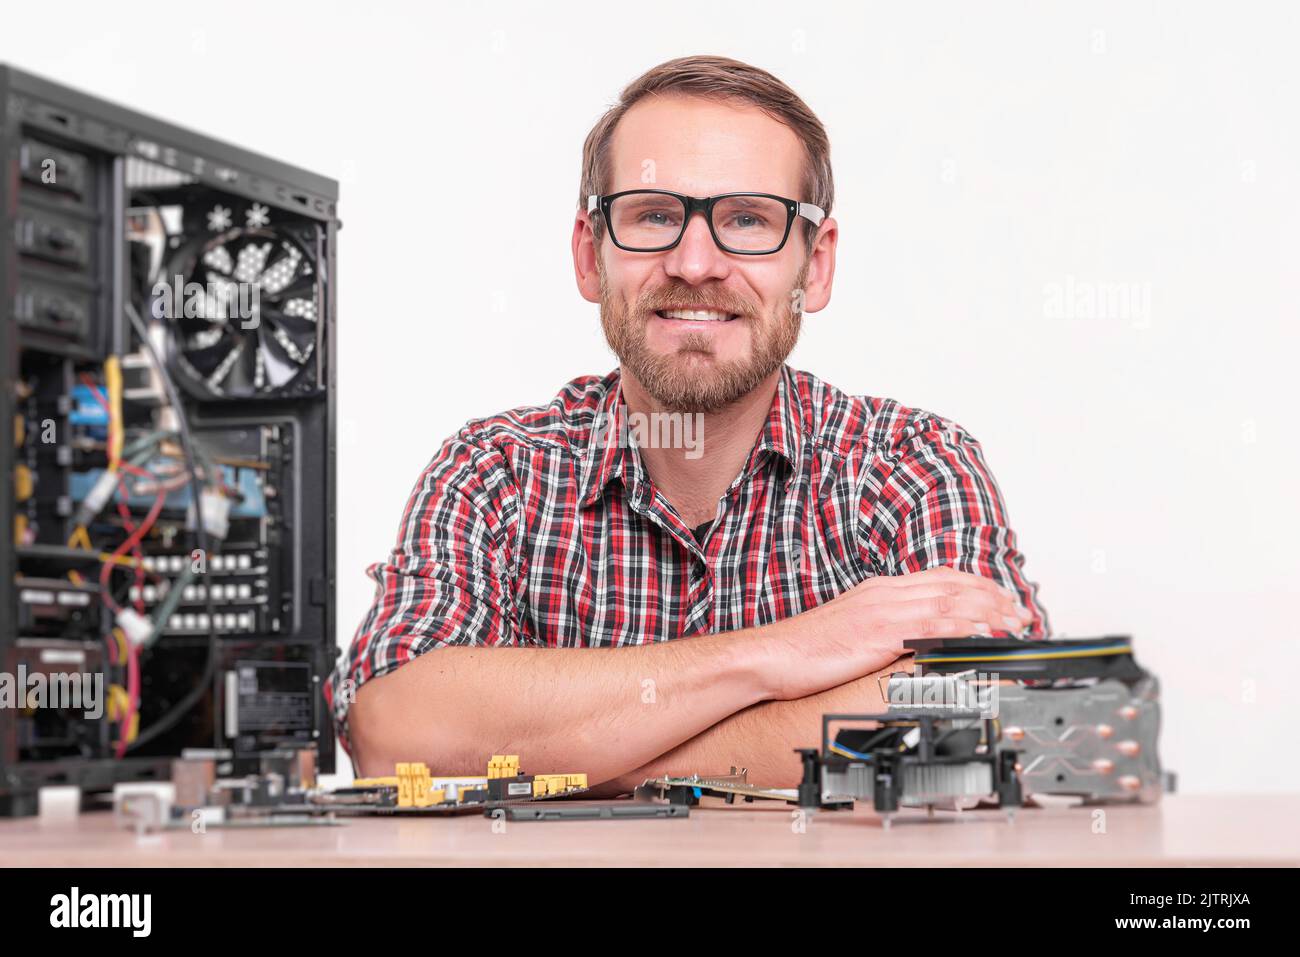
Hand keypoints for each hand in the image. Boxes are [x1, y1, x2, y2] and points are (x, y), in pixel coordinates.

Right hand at [763, 565, 1031, 699]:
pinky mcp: (878, 634)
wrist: (770, 656)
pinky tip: (982, 638)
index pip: (940, 579)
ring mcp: (882, 612)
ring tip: (1014, 625)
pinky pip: (930, 629)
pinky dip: (962, 630)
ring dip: (988, 613)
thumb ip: (884, 631)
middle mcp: (885, 594)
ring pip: (949, 603)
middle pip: (952, 586)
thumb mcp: (852, 632)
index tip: (1002, 600)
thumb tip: (915, 645)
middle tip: (1022, 613)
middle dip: (994, 597)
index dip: (977, 587)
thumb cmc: (803, 651)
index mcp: (879, 591)